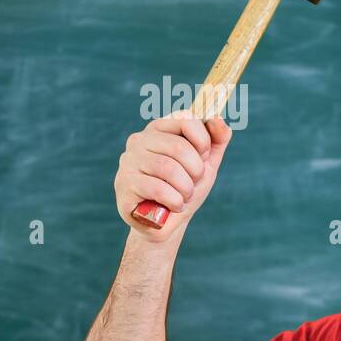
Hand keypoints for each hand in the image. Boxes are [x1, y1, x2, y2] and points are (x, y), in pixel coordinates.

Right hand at [115, 111, 231, 242]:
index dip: (203, 142)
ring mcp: (128, 161)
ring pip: (168, 168)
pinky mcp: (123, 184)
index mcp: (159, 129)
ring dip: (186, 188)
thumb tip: (217, 118)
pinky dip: (175, 201)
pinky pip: (158, 188)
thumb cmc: (186, 187)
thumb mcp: (207, 163)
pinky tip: (174, 206)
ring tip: (184, 196)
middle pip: (179, 147)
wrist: (169, 222)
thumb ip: (217, 139)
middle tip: (194, 183)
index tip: (203, 158)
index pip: (186, 120)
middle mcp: (139, 140)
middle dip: (196, 171)